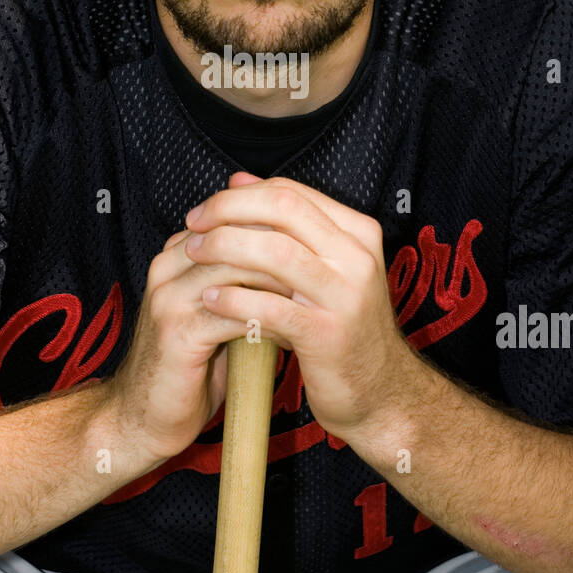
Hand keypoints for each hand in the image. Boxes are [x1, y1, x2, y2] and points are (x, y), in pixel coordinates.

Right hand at [109, 209, 296, 466]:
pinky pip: (231, 312)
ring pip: (235, 267)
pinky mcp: (175, 332)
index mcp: (179, 253)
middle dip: (285, 247)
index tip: (321, 244)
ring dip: (281, 280)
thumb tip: (302, 263)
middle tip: (326, 264)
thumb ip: (246, 283)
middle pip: (235, 232)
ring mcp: (169, 297)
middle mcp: (169, 265)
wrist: (144, 418)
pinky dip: (267, 318)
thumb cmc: (191, 367)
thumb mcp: (220, 313)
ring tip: (316, 294)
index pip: (235, 216)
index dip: (280, 227)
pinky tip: (293, 330)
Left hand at [183, 173, 405, 443]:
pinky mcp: (328, 334)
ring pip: (276, 252)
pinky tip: (211, 299)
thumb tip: (237, 180)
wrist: (380, 392)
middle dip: (228, 210)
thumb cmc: (339, 326)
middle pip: (283, 208)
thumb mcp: (321, 269)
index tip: (205, 209)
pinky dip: (236, 298)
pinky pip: (272, 306)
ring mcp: (346, 295)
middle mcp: (357, 257)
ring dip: (225, 248)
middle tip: (193, 225)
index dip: (240, 195)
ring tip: (194, 255)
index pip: (291, 192)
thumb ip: (285, 226)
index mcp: (357, 232)